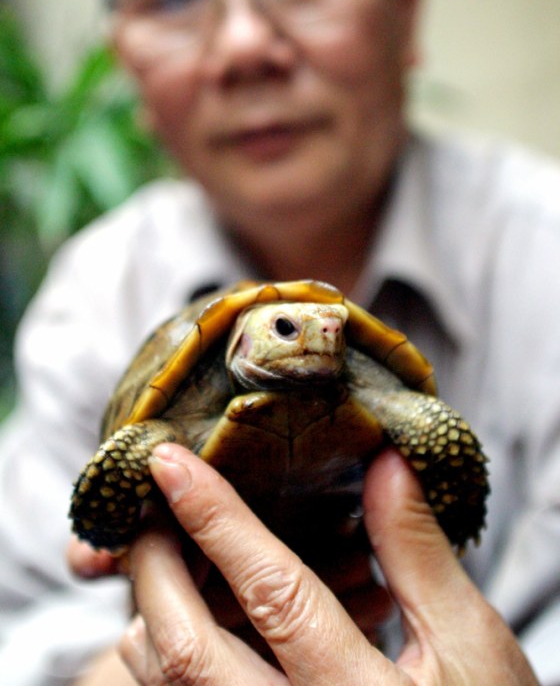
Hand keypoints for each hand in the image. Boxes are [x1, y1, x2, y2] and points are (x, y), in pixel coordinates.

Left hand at [112, 443, 537, 684]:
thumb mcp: (471, 644)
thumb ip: (418, 554)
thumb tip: (384, 464)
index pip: (270, 591)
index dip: (215, 517)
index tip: (172, 462)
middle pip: (186, 651)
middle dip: (154, 568)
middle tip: (149, 509)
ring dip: (154, 614)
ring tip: (169, 555)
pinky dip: (169, 655)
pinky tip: (195, 618)